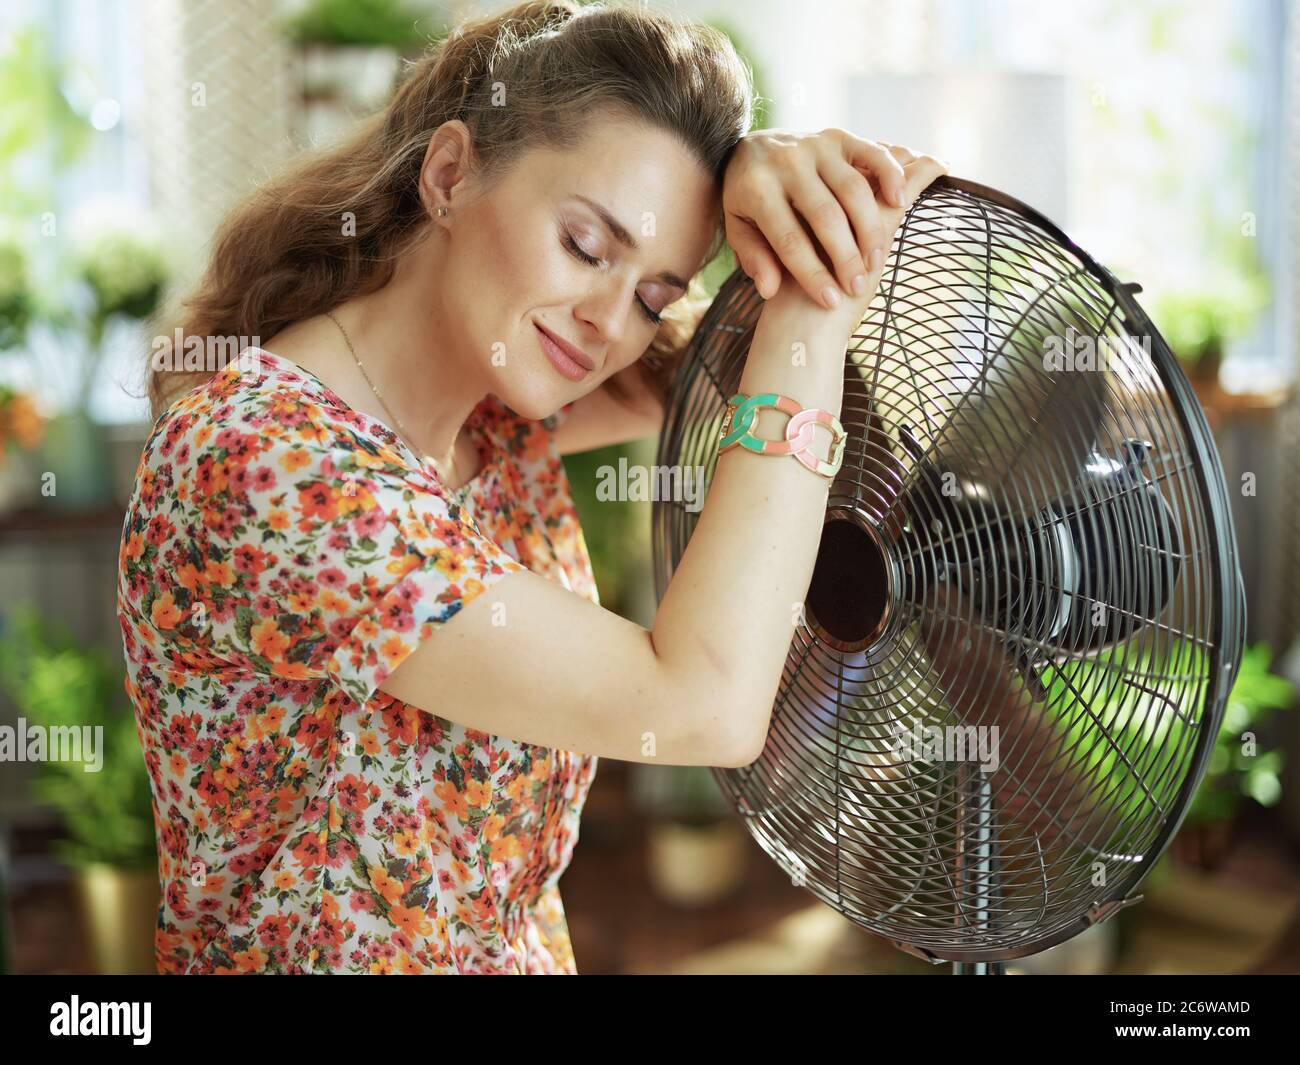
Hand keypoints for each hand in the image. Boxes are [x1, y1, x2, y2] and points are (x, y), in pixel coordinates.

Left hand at [723, 129, 947, 308]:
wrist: (749, 147)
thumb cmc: (748, 200)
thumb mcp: (737, 228)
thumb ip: (753, 257)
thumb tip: (770, 289)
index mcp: (757, 190)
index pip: (789, 239)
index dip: (812, 274)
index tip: (830, 301)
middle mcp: (787, 164)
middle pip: (825, 216)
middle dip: (844, 257)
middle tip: (857, 288)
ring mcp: (814, 146)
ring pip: (853, 190)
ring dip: (869, 228)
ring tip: (875, 262)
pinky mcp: (837, 137)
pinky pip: (871, 153)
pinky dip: (890, 175)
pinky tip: (901, 202)